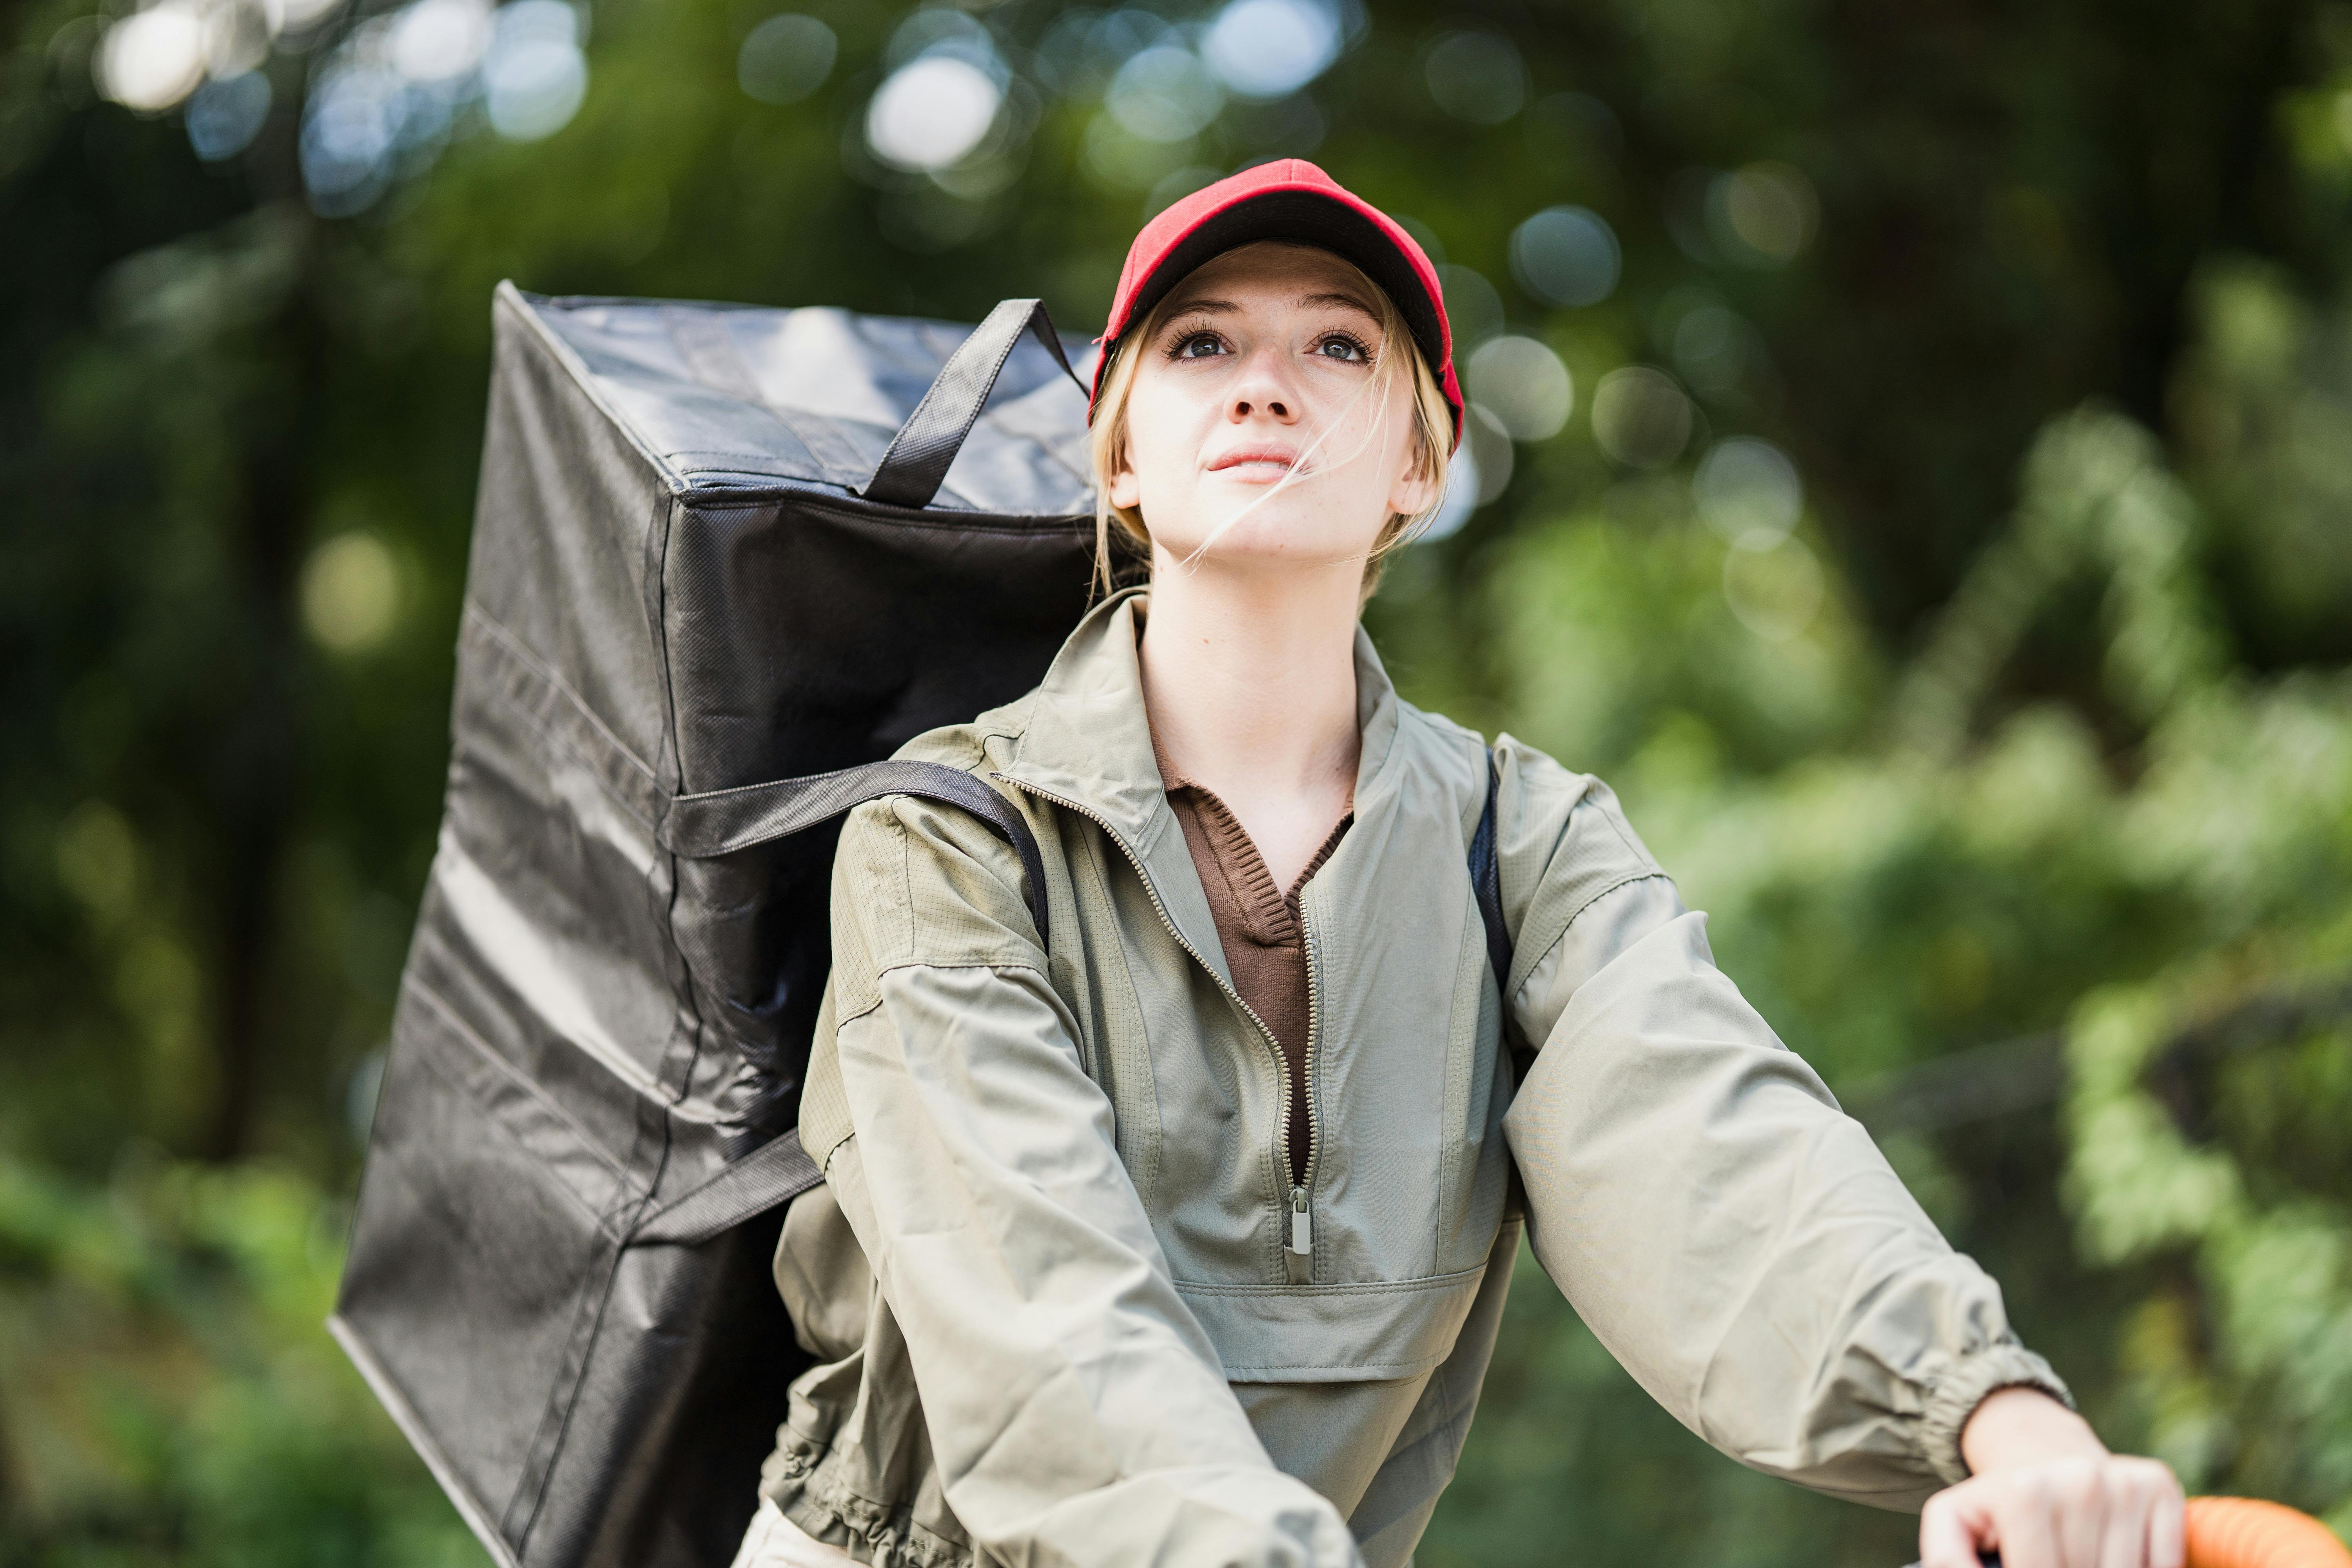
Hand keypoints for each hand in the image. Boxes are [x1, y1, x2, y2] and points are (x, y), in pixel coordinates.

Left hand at [1918, 1387, 2184, 1567]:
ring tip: (2081, 1557)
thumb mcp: (1956, 1522)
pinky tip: (2116, 1555)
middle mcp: (2079, 1479)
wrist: (2041, 1456)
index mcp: (2024, 1492)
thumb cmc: (1999, 1507)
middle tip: (2060, 1559)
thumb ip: (1947, 1556)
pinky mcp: (2158, 1485)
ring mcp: (2122, 1481)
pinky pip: (2166, 1563)